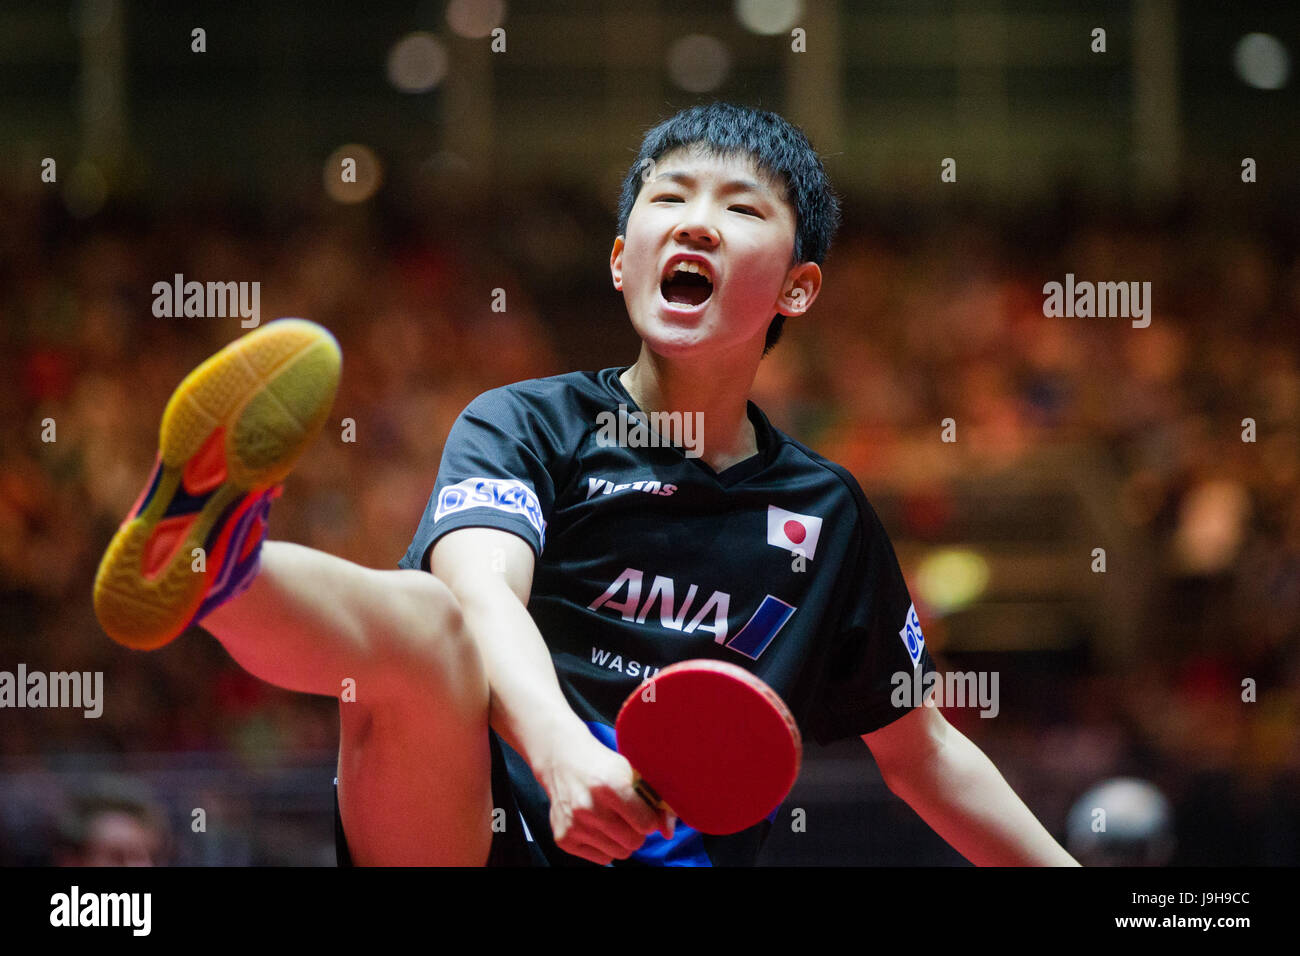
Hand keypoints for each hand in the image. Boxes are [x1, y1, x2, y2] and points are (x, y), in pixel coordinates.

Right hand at [536, 728, 675, 864]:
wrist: (562, 761)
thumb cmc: (604, 767)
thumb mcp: (632, 772)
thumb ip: (655, 800)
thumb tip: (669, 832)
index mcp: (610, 785)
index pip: (646, 824)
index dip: (650, 818)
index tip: (644, 810)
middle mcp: (589, 807)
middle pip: (634, 842)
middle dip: (637, 831)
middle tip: (629, 816)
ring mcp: (574, 825)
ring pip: (619, 853)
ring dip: (622, 840)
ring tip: (612, 819)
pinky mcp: (563, 838)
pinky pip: (602, 859)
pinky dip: (605, 846)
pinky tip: (596, 826)